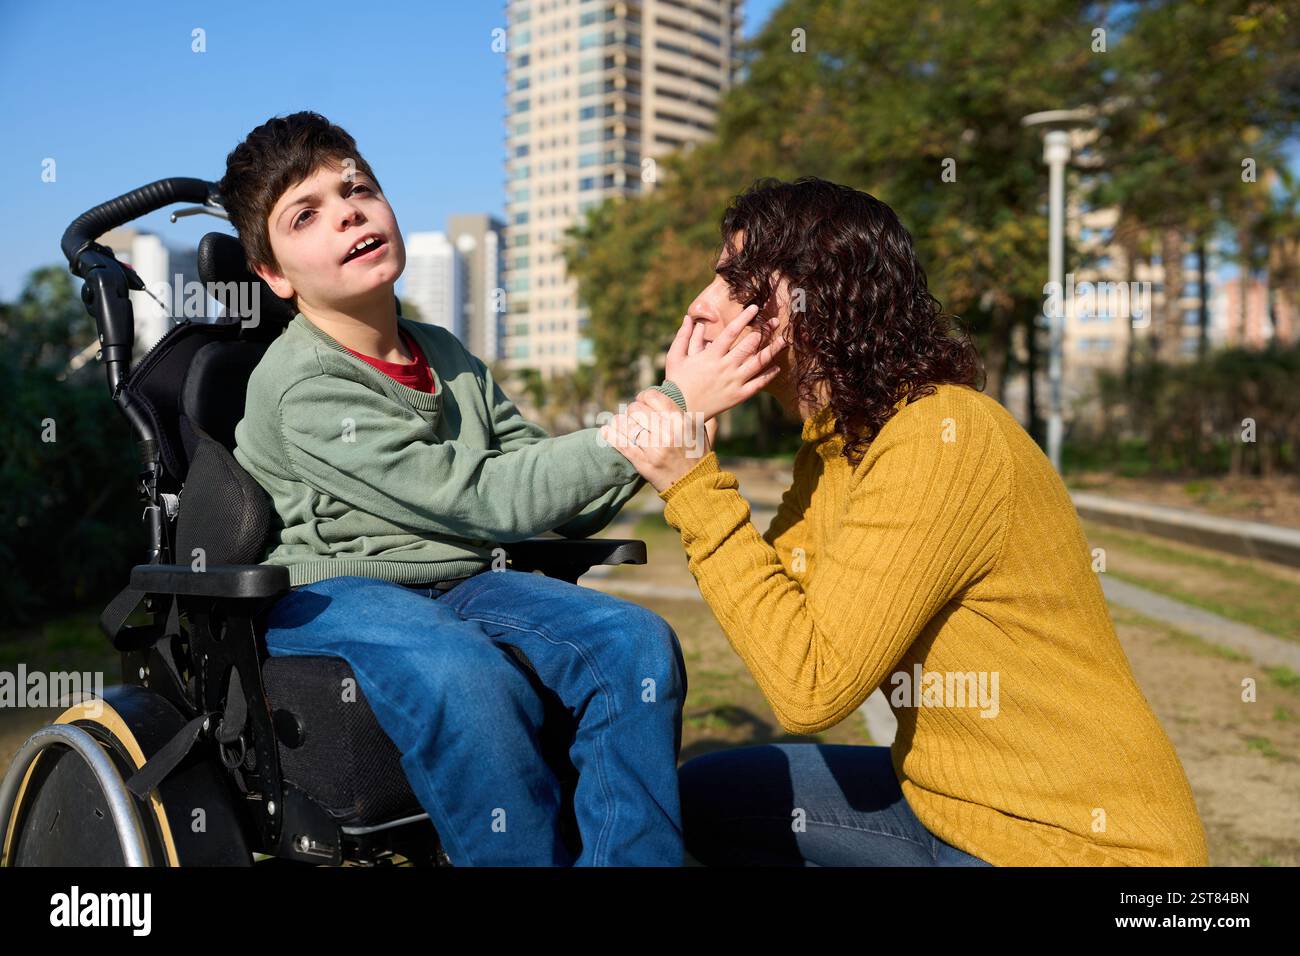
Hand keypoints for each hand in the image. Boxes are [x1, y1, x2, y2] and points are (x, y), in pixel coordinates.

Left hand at [601, 388, 714, 493]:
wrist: (695, 486)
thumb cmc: (698, 456)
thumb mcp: (699, 430)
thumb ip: (684, 412)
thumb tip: (667, 394)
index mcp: (680, 421)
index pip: (653, 396)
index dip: (643, 397)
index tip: (642, 402)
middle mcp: (667, 432)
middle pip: (636, 409)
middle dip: (632, 411)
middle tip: (634, 417)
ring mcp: (654, 448)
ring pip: (626, 425)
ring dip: (621, 422)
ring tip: (621, 423)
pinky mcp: (643, 463)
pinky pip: (621, 444)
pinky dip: (610, 435)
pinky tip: (605, 431)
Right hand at [664, 305, 785, 420]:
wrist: (680, 411)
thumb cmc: (676, 382)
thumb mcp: (675, 357)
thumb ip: (683, 336)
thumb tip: (688, 318)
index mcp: (711, 356)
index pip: (731, 332)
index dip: (744, 318)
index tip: (755, 308)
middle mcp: (725, 367)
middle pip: (750, 346)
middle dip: (764, 331)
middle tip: (775, 322)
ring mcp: (733, 382)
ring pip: (758, 364)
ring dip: (772, 351)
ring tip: (783, 341)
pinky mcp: (738, 396)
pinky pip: (758, 384)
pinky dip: (768, 375)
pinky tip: (776, 367)